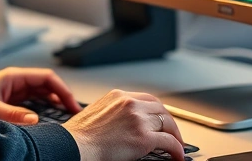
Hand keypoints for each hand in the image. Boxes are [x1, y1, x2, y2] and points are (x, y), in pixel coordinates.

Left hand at [0, 67, 81, 123]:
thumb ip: (11, 114)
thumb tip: (34, 120)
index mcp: (14, 77)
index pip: (47, 78)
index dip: (62, 90)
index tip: (72, 104)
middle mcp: (17, 83)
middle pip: (48, 88)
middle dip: (62, 99)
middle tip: (73, 115)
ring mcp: (15, 93)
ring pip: (42, 97)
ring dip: (54, 107)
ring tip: (65, 119)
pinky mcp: (11, 103)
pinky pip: (33, 106)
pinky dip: (44, 113)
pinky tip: (48, 122)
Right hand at [62, 89, 183, 160]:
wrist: (74, 145)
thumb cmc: (79, 135)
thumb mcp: (95, 112)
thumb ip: (112, 112)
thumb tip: (121, 123)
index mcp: (118, 96)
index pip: (147, 99)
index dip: (157, 111)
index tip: (161, 119)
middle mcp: (130, 103)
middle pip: (160, 109)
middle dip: (169, 122)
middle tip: (173, 133)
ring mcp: (138, 119)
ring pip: (168, 124)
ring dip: (175, 135)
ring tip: (177, 145)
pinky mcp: (143, 138)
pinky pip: (169, 142)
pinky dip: (177, 150)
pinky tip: (177, 156)